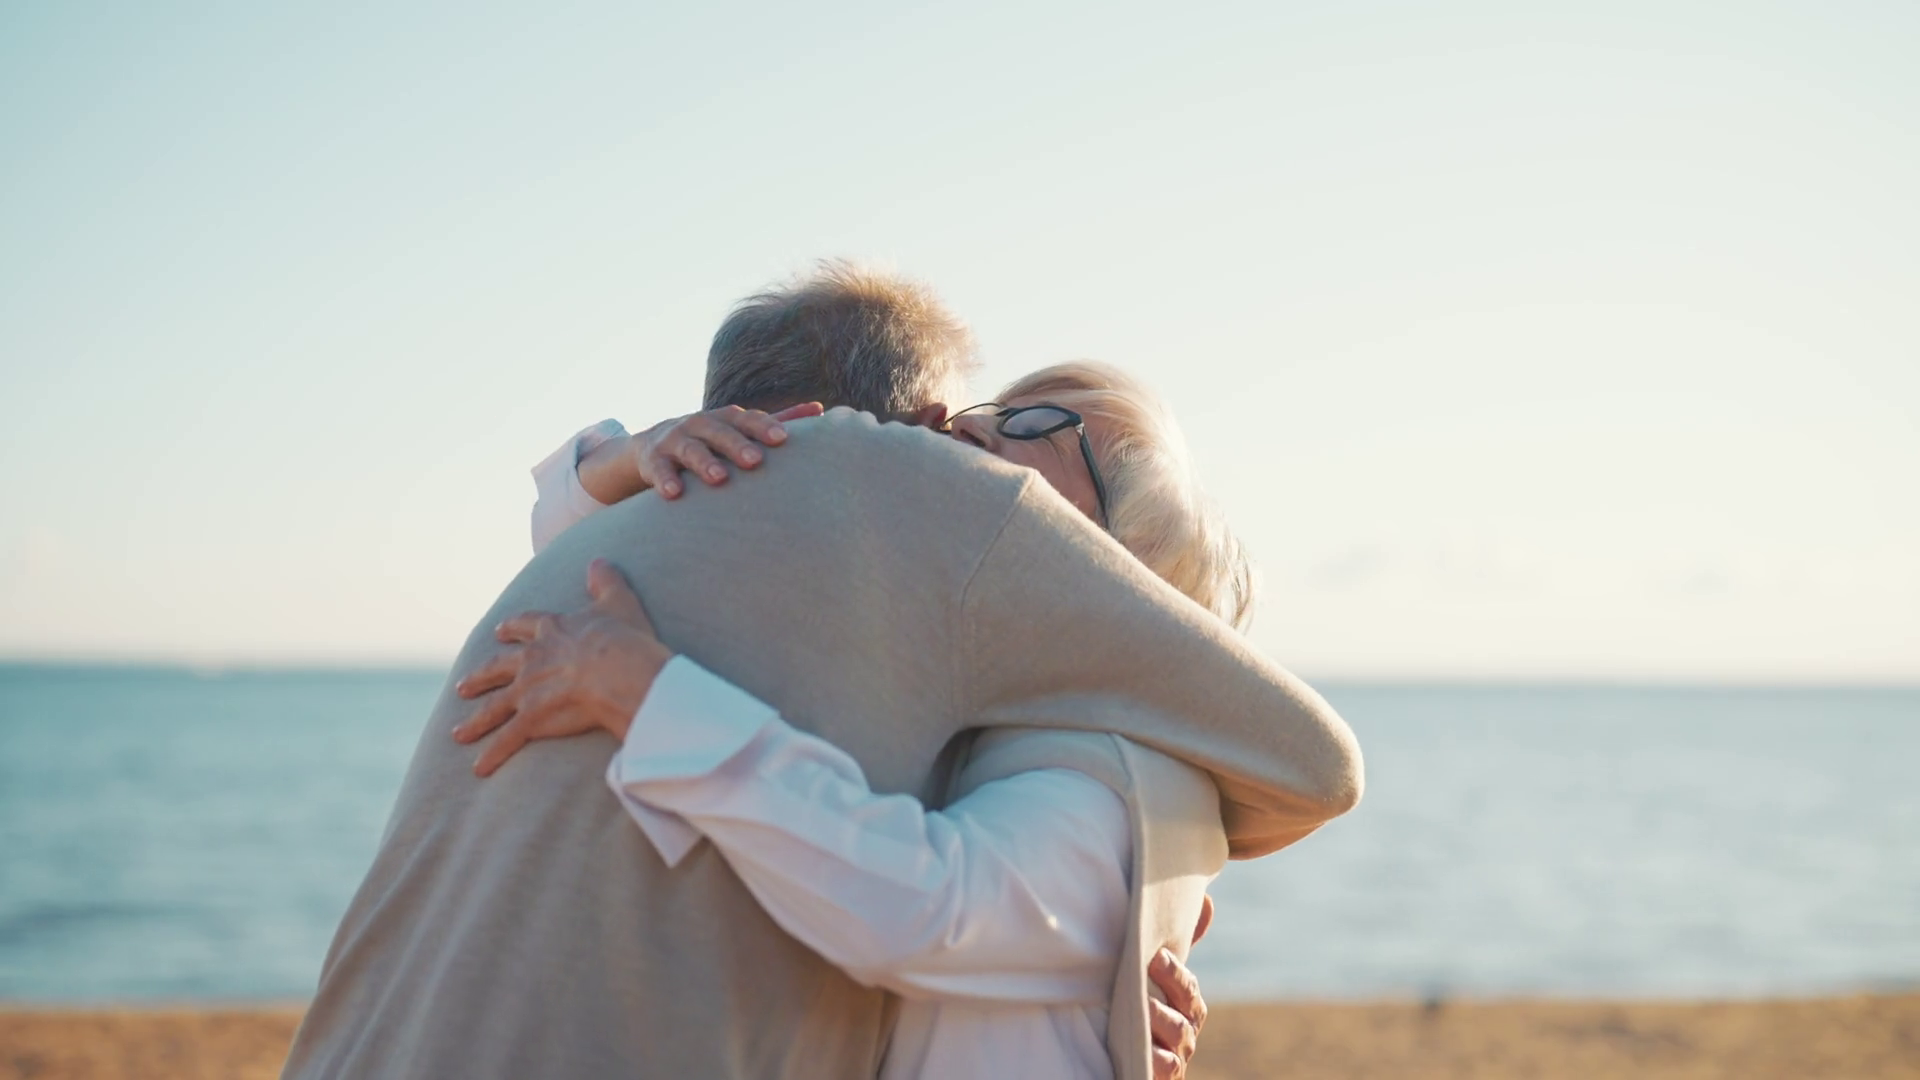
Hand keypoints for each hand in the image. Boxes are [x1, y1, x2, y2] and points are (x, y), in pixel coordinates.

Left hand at [451, 560, 672, 776]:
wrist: (617, 670)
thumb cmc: (623, 638)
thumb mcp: (617, 602)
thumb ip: (605, 582)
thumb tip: (597, 561)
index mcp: (552, 632)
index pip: (526, 627)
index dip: (513, 630)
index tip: (500, 632)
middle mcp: (532, 660)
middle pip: (498, 668)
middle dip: (480, 678)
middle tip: (463, 686)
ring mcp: (527, 691)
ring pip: (494, 707)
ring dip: (475, 721)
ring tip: (458, 734)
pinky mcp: (532, 719)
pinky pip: (507, 741)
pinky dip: (492, 755)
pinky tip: (479, 768)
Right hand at [630, 402, 822, 498]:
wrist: (650, 448)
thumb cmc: (709, 442)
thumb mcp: (738, 431)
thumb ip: (776, 422)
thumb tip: (821, 410)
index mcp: (724, 419)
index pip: (746, 419)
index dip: (763, 427)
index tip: (783, 439)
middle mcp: (699, 424)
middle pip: (719, 432)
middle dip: (737, 445)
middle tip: (756, 461)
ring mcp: (673, 441)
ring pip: (689, 449)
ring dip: (704, 462)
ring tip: (719, 478)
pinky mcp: (651, 460)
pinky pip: (657, 470)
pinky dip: (665, 480)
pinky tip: (675, 493)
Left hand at [1148, 894, 1213, 1079]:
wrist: (1122, 1062)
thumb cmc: (1144, 1011)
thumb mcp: (1157, 979)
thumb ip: (1177, 947)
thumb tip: (1208, 900)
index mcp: (1184, 1005)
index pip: (1188, 987)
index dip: (1176, 972)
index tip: (1157, 954)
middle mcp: (1184, 1031)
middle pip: (1187, 1011)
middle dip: (1173, 986)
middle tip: (1152, 964)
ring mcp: (1175, 1056)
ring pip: (1178, 1038)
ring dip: (1162, 1020)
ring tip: (1143, 1005)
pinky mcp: (1161, 1076)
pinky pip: (1166, 1069)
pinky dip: (1159, 1060)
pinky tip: (1147, 1050)